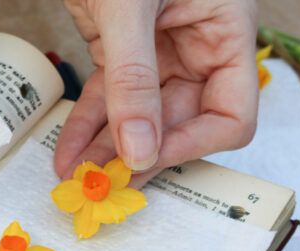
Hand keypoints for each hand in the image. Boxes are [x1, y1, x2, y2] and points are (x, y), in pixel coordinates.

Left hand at [56, 0, 258, 187]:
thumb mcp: (130, 9)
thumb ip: (135, 80)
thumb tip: (139, 151)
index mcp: (225, 31)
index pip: (231, 114)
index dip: (193, 144)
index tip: (148, 159)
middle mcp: (197, 46)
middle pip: (178, 122)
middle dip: (139, 153)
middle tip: (103, 184)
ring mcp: (158, 51)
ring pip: (138, 116)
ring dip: (107, 148)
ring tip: (76, 175)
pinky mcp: (121, 51)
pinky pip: (108, 98)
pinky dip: (87, 124)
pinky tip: (68, 151)